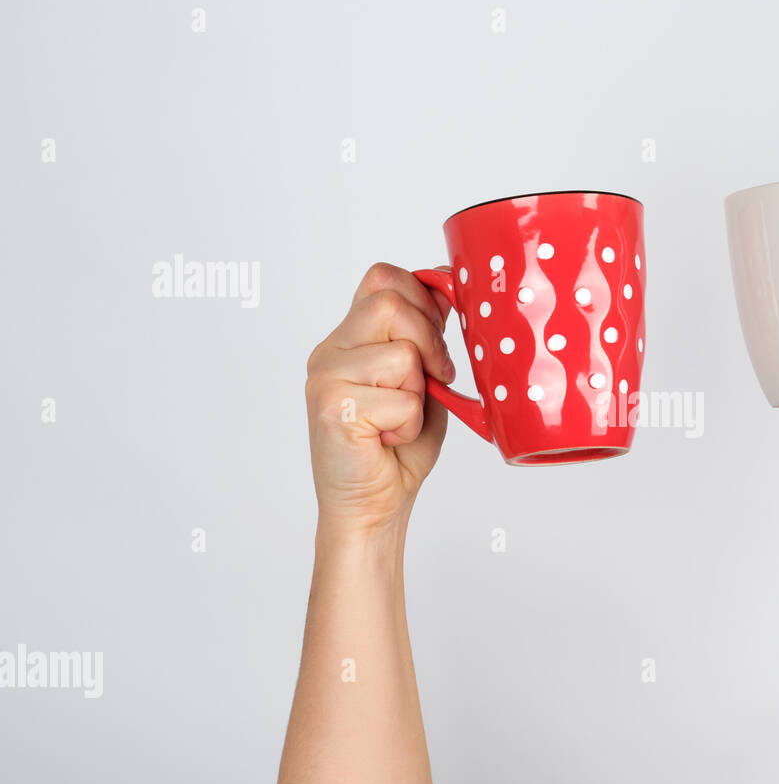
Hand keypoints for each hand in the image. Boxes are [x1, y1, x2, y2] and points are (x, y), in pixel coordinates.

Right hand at [305, 263, 456, 533]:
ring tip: (401, 419)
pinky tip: (389, 439)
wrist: (374, 506)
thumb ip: (425, 336)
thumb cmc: (398, 448)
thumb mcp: (422, 380)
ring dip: (419, 393)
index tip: (440, 332)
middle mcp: (331, 351)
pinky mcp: (334, 408)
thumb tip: (447, 288)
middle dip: (428, 340)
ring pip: (401, 353)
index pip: (382, 277)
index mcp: (351, 338)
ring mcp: (326, 378)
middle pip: (389, 301)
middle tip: (432, 380)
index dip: (422, 296)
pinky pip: (400, 399)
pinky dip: (409, 424)